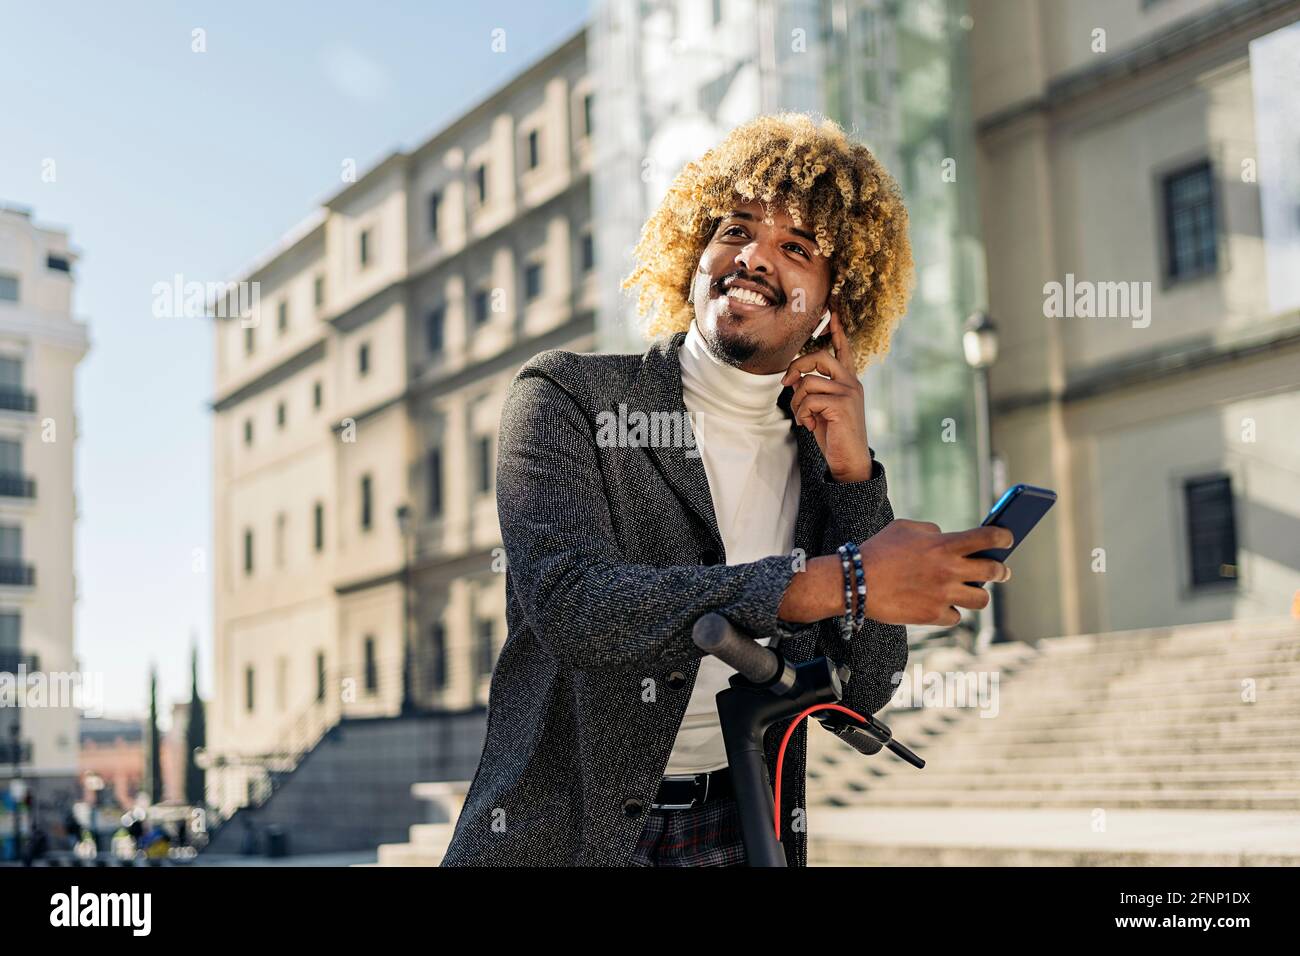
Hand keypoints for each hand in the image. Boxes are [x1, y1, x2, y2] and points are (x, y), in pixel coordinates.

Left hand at [780, 310, 870, 481]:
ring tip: (805, 419)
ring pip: (808, 381)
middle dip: (797, 367)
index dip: (837, 329)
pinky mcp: (842, 405)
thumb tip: (795, 381)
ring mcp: (849, 392)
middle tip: (786, 383)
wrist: (850, 461)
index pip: (843, 349)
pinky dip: (803, 413)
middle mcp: (852, 382)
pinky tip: (810, 425)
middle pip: (819, 356)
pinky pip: (809, 398)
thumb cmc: (835, 435)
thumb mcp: (823, 409)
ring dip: (798, 402)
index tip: (832, 309)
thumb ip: (814, 391)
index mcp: (848, 381)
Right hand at [856, 520, 1013, 626]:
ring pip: (981, 600)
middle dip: (1001, 570)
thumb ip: (933, 531)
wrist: (855, 581)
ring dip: (978, 594)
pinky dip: (951, 611)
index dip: (1003, 537)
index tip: (1007, 539)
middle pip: (993, 572)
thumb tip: (949, 539)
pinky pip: (956, 616)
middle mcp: (949, 571)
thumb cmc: (879, 550)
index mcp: (944, 544)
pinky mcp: (932, 616)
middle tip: (1000, 570)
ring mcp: (942, 596)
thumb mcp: (906, 528)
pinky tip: (942, 605)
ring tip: (972, 591)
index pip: (988, 538)